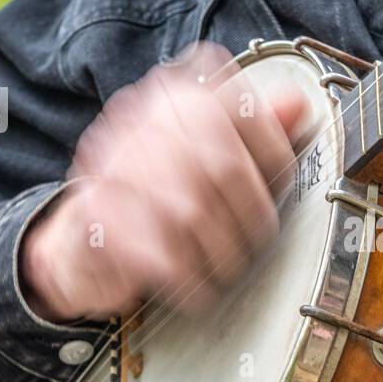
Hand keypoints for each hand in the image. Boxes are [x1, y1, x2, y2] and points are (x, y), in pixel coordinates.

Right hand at [20, 43, 307, 321]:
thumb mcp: (212, 153)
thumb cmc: (163, 193)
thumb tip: (297, 103)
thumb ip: (257, 128)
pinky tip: (197, 286)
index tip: (279, 185)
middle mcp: (141, 120)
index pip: (242, 109)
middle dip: (253, 214)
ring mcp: (114, 167)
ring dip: (223, 252)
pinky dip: (190, 279)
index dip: (275, 153)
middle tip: (257, 239)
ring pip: (194, 214)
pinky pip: (162, 255)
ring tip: (228, 264)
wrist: (86, 238)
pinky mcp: (99, 218)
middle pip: (225, 167)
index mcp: (175, 95)